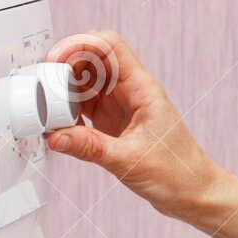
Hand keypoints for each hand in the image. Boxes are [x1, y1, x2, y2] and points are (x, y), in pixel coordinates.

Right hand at [45, 29, 228, 221]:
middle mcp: (131, 92)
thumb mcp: (129, 160)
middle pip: (92, 60)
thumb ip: (90, 147)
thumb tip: (55, 135)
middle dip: (65, 68)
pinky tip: (61, 126)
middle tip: (45, 88)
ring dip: (65, 91)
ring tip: (49, 110)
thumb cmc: (177, 173)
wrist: (193, 193)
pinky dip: (70, 111)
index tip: (56, 61)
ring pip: (86, 83)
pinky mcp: (114, 123)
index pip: (109, 46)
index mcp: (142, 89)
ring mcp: (122, 106)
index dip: (79, 44)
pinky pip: (85, 106)